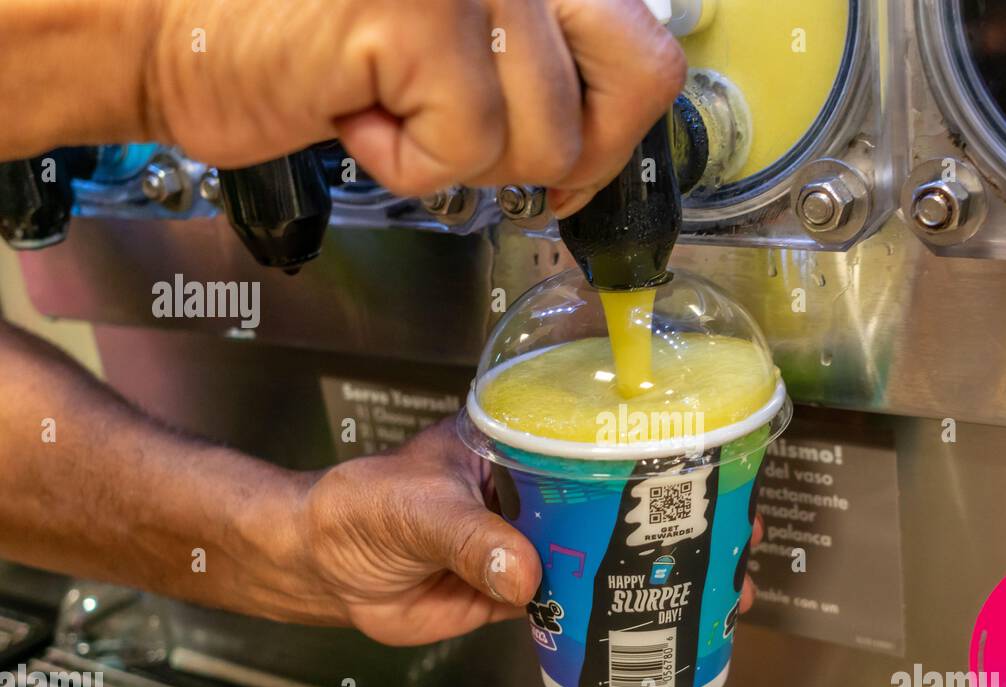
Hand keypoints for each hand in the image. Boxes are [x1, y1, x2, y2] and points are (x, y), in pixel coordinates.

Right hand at [149, 0, 685, 213]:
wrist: (167, 28)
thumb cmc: (302, 38)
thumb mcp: (454, 33)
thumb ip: (538, 52)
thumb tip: (609, 127)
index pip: (648, 46)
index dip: (611, 127)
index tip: (566, 161)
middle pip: (639, 82)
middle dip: (567, 150)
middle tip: (484, 143)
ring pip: (548, 135)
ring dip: (462, 154)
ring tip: (391, 102)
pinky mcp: (423, 12)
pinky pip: (469, 148)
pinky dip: (408, 162)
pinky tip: (357, 109)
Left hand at [291, 419, 761, 646]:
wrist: (324, 568)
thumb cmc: (361, 507)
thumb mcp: (417, 507)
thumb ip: (469, 538)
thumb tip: (527, 574)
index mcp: (520, 447)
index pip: (600, 441)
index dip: (658, 455)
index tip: (709, 468)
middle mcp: (537, 492)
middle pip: (622, 501)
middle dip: (680, 518)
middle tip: (738, 537)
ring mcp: (532, 545)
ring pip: (607, 554)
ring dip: (655, 570)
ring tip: (716, 586)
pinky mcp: (519, 594)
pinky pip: (574, 603)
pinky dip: (610, 614)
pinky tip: (649, 624)